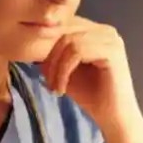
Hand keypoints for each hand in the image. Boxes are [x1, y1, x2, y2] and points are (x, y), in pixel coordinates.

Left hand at [40, 16, 139, 130]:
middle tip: (46, 81)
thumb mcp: (64, 70)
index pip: (63, 24)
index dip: (46, 44)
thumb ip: (52, 53)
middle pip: (64, 29)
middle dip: (49, 56)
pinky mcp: (112, 51)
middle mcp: (105, 30)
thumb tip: (29, 41)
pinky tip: (62, 88)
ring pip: (68, 40)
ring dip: (55, 66)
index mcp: (95, 31)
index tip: (40, 69)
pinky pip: (77, 51)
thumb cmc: (90, 96)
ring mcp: (110, 38)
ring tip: (54, 87)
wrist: (113, 118)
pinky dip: (64, 71)